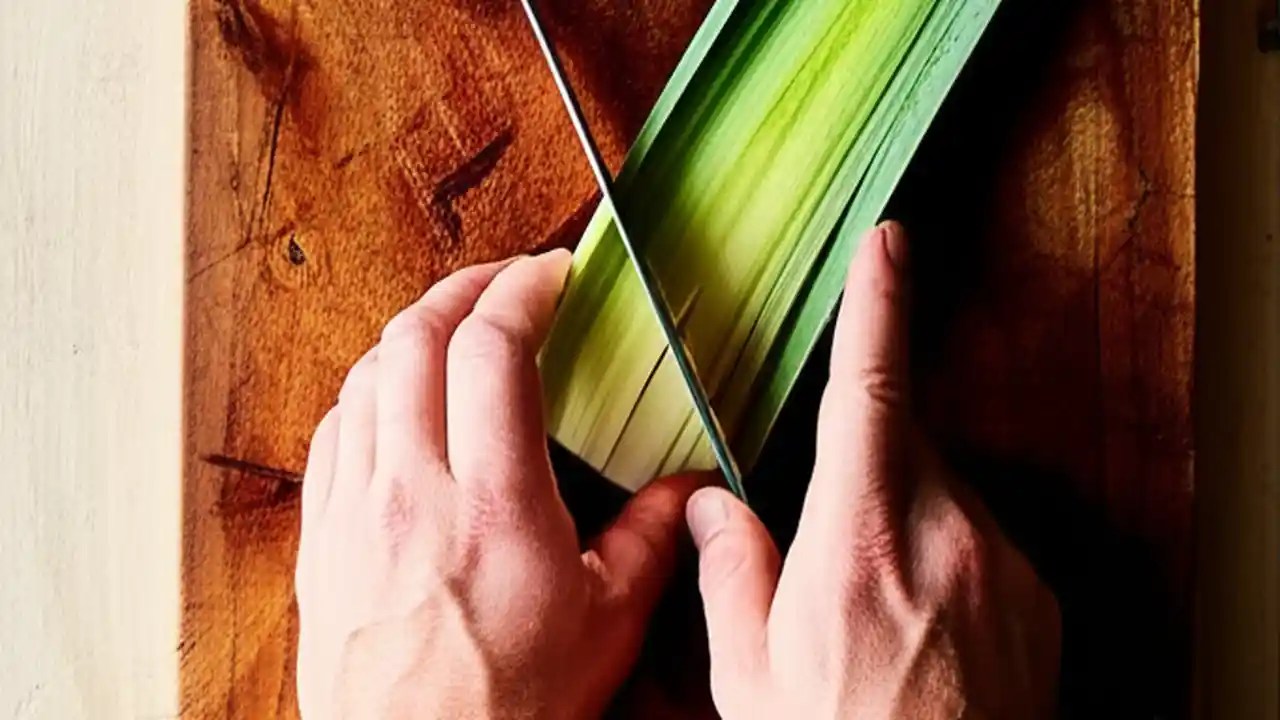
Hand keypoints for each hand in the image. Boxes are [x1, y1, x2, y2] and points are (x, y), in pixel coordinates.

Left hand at [295, 251, 701, 718]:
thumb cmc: (510, 709)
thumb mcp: (609, 625)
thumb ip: (653, 539)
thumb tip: (691, 487)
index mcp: (493, 503)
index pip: (493, 349)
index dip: (522, 290)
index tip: (552, 274)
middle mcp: (411, 490)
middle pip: (414, 338)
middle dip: (462, 288)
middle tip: (502, 282)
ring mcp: (354, 511)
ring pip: (364, 375)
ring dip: (411, 334)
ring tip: (452, 330)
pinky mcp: (322, 539)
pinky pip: (332, 431)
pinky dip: (366, 390)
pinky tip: (394, 401)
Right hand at [686, 223, 1060, 717]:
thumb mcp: (752, 675)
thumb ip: (730, 572)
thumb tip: (710, 510)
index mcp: (860, 538)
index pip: (869, 390)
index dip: (877, 305)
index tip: (885, 243)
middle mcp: (944, 534)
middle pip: (903, 446)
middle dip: (862, 469)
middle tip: (827, 551)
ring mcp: (1001, 565)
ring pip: (941, 496)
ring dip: (901, 523)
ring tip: (874, 615)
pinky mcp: (1034, 597)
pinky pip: (980, 543)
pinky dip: (944, 561)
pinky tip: (920, 632)